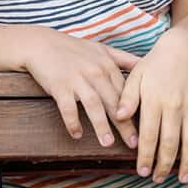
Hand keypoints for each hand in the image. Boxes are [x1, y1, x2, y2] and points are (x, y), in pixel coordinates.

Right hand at [21, 27, 141, 148]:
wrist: (42, 44)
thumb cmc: (74, 49)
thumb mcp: (102, 49)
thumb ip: (124, 59)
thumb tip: (146, 64)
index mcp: (107, 65)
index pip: (126, 91)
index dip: (135, 110)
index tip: (144, 127)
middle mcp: (95, 72)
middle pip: (113, 101)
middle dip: (124, 124)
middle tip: (133, 143)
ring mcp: (77, 79)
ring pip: (93, 105)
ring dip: (101, 126)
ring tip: (108, 143)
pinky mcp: (60, 86)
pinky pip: (68, 107)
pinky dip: (73, 121)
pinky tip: (77, 134)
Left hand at [116, 26, 187, 183]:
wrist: (186, 46)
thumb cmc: (156, 62)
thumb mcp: (136, 75)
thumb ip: (127, 97)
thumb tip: (118, 117)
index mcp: (154, 100)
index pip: (148, 136)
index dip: (145, 156)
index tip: (141, 172)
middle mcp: (174, 105)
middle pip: (170, 142)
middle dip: (164, 165)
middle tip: (158, 179)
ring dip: (187, 162)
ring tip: (182, 178)